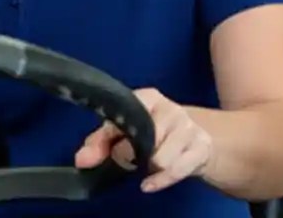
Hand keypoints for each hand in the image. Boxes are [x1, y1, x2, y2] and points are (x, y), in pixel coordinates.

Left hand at [73, 88, 213, 193]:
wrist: (196, 140)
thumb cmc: (152, 133)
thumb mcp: (123, 132)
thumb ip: (98, 143)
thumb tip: (81, 160)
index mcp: (149, 98)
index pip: (128, 112)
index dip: (114, 133)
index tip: (110, 146)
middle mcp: (171, 109)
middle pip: (144, 139)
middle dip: (132, 155)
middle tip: (131, 158)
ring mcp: (189, 128)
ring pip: (161, 159)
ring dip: (150, 167)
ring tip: (148, 163)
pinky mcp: (201, 148)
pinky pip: (176, 171)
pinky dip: (159, 181)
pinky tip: (148, 184)